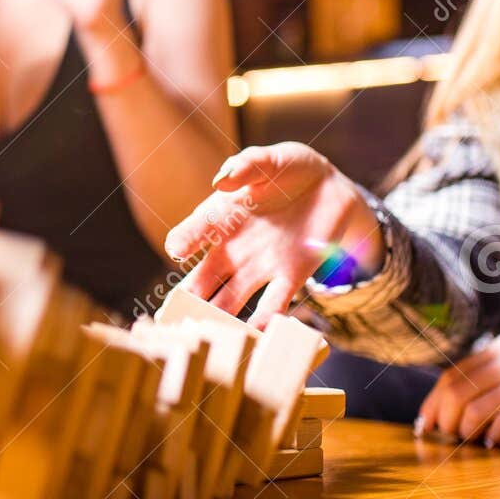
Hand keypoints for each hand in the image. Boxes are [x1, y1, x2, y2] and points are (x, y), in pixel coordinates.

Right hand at [165, 142, 383, 327]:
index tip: (179, 249)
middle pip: (202, 281)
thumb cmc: (288, 169)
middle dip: (186, 303)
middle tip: (171, 322)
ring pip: (230, 300)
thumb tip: (222, 181)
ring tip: (209, 338)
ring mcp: (259, 266)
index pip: (195, 231)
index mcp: (220, 218)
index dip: (185, 239)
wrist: (328, 187)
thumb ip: (248, 166)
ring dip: (220, 319)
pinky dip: (266, 320)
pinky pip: (275, 303)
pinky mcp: (291, 277)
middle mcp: (233, 249)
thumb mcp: (269, 160)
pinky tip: (259, 335)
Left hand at [415, 325, 499, 446]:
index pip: (451, 375)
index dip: (432, 402)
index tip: (425, 424)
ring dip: (466, 431)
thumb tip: (471, 391)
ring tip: (470, 443)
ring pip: (478, 409)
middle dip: (444, 420)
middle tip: (444, 439)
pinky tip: (495, 444)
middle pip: (457, 393)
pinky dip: (495, 435)